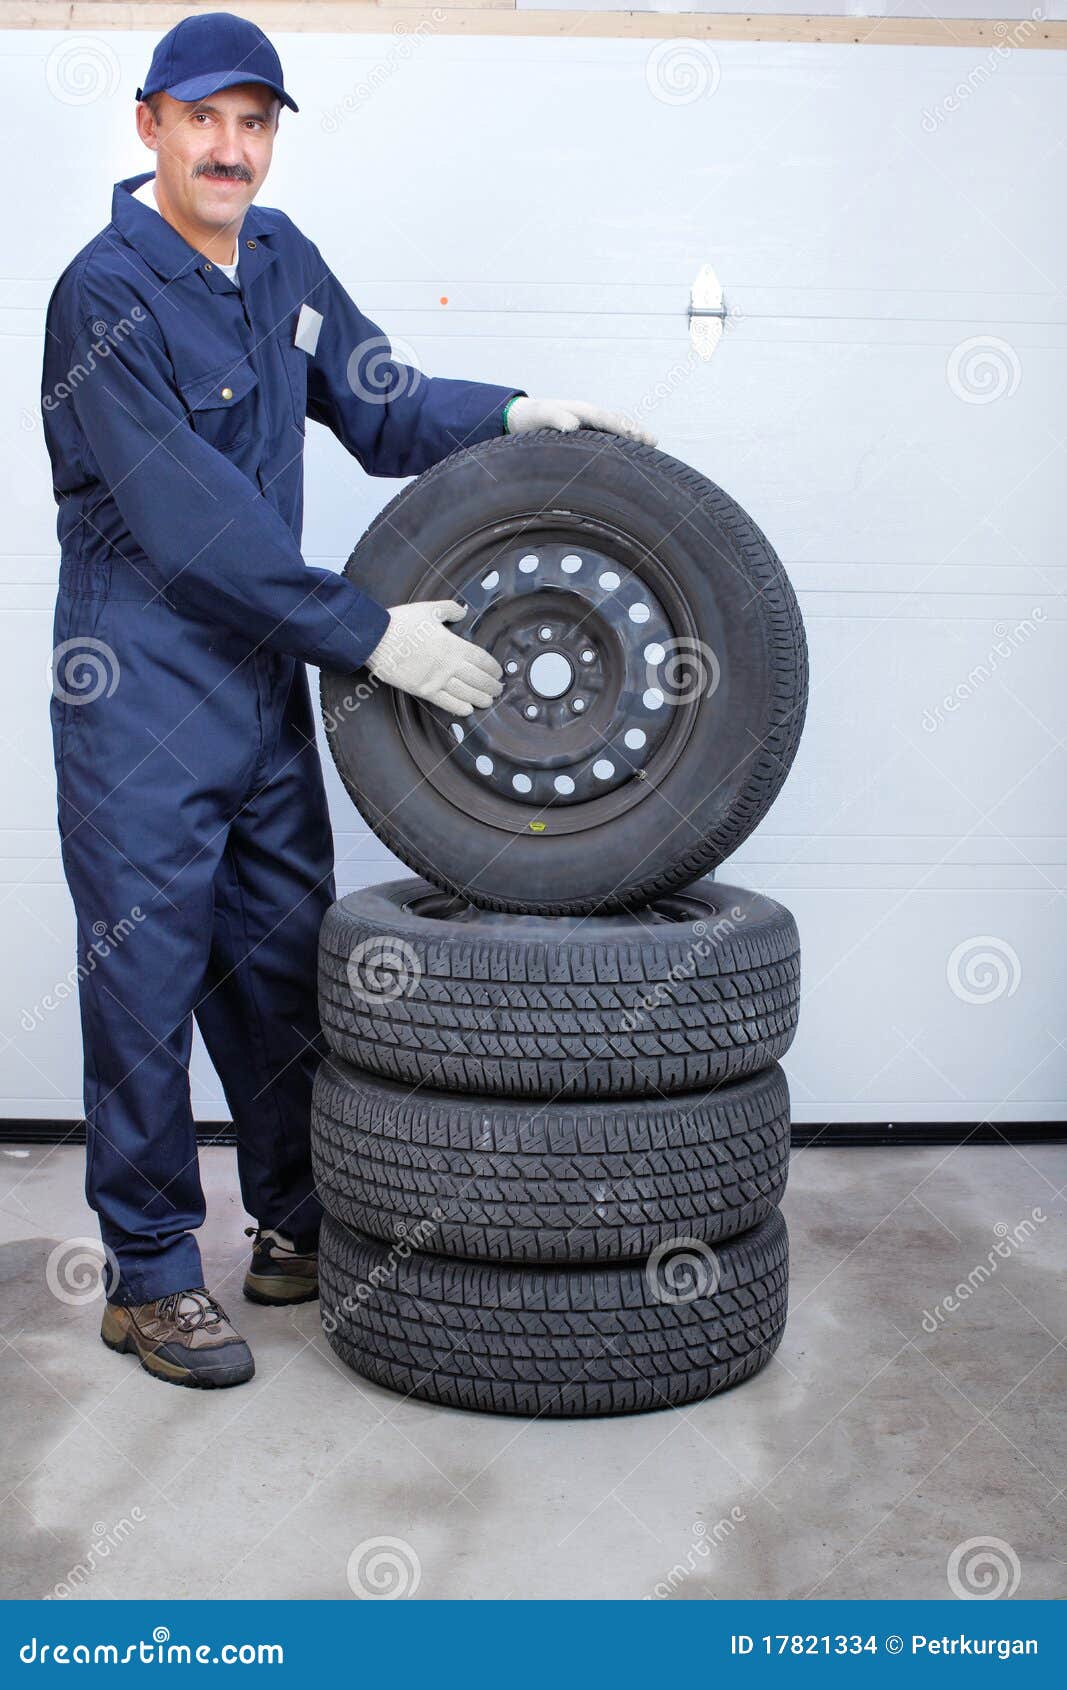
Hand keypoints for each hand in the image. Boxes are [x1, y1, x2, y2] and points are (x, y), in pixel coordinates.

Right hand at [366, 599, 502, 715]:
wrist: (376, 639)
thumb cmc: (401, 623)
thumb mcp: (428, 609)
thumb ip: (449, 609)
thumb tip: (462, 610)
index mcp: (453, 645)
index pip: (482, 659)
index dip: (493, 668)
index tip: (499, 673)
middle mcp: (448, 665)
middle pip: (478, 679)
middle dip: (491, 686)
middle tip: (498, 690)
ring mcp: (436, 680)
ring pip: (466, 694)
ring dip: (480, 699)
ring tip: (488, 701)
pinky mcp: (423, 691)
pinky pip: (446, 703)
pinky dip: (459, 707)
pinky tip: (468, 709)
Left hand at [505, 396, 655, 447]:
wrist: (523, 416)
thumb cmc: (532, 416)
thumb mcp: (541, 415)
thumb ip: (556, 417)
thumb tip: (572, 426)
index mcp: (582, 411)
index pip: (607, 419)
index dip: (622, 427)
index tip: (636, 436)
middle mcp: (590, 416)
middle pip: (618, 422)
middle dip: (636, 431)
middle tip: (654, 442)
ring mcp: (590, 424)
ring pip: (617, 428)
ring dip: (634, 436)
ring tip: (651, 446)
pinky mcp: (587, 433)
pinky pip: (609, 436)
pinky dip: (623, 441)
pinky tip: (631, 452)